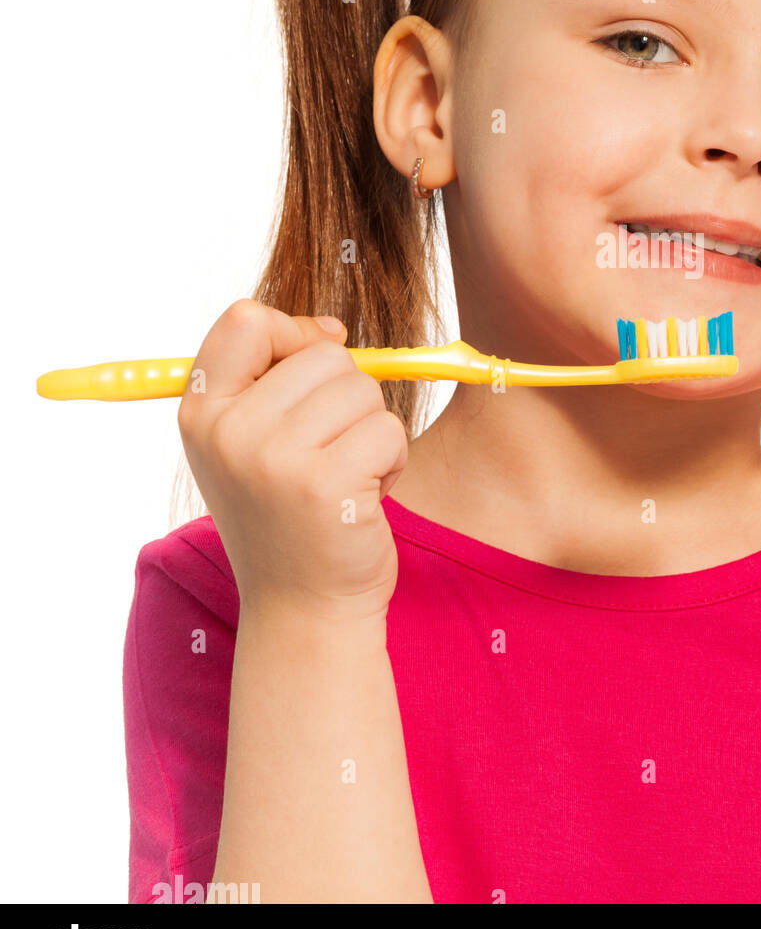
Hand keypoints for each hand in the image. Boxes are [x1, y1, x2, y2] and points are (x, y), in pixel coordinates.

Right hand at [177, 299, 407, 621]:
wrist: (304, 608)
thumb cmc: (291, 515)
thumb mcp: (256, 442)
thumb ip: (277, 378)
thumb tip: (334, 330)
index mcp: (200, 413)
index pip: (244, 320)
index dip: (293, 332)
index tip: (312, 368)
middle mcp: (227, 431)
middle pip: (323, 355)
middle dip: (346, 397)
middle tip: (329, 453)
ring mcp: (272, 458)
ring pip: (363, 390)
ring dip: (372, 432)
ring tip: (345, 478)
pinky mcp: (324, 483)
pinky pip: (388, 430)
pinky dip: (392, 461)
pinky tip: (363, 499)